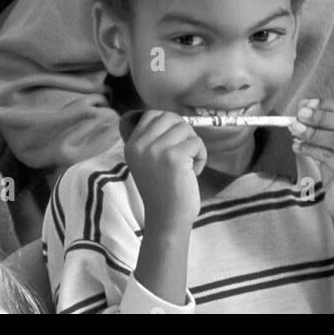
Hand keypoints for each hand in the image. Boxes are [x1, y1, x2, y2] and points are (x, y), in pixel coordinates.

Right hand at [124, 110, 205, 230]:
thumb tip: (175, 119)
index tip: (176, 142)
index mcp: (132, 145)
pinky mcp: (174, 157)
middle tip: (186, 153)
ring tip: (189, 165)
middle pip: (171, 118)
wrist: (167, 220)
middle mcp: (140, 145)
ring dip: (194, 146)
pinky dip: (201, 156)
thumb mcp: (148, 161)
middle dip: (184, 132)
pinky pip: (197, 143)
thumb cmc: (163, 190)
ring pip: (186, 129)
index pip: (152, 115)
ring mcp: (156, 150)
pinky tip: (194, 172)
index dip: (169, 123)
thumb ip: (154, 139)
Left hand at [289, 98, 333, 225]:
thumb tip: (304, 107)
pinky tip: (298, 147)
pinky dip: (310, 149)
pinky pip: (329, 156)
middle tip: (298, 114)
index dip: (326, 106)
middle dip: (318, 117)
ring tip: (294, 130)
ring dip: (311, 133)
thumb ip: (325, 128)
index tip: (306, 104)